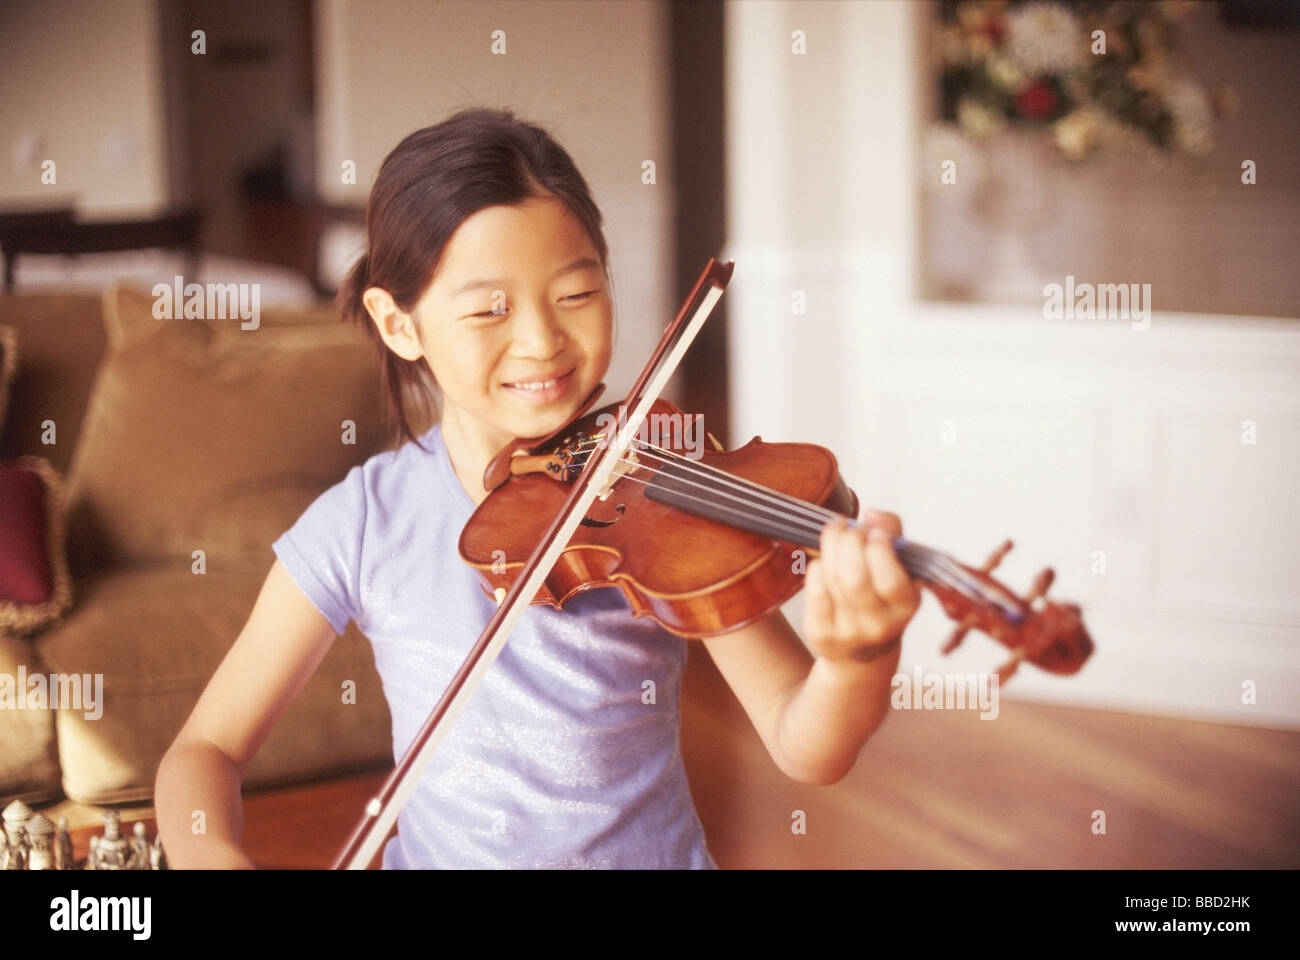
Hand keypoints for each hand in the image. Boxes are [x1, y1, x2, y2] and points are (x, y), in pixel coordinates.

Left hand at [803, 508, 920, 665]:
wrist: (863, 652)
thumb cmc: (881, 597)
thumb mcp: (900, 568)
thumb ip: (892, 534)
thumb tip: (873, 514)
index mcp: (906, 606)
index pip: (890, 579)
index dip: (878, 547)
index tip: (872, 529)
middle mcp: (879, 625)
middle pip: (854, 577)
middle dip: (848, 541)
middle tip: (848, 527)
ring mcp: (848, 632)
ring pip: (831, 578)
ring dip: (831, 547)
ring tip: (836, 535)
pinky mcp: (821, 634)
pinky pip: (813, 588)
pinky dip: (817, 567)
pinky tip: (824, 562)